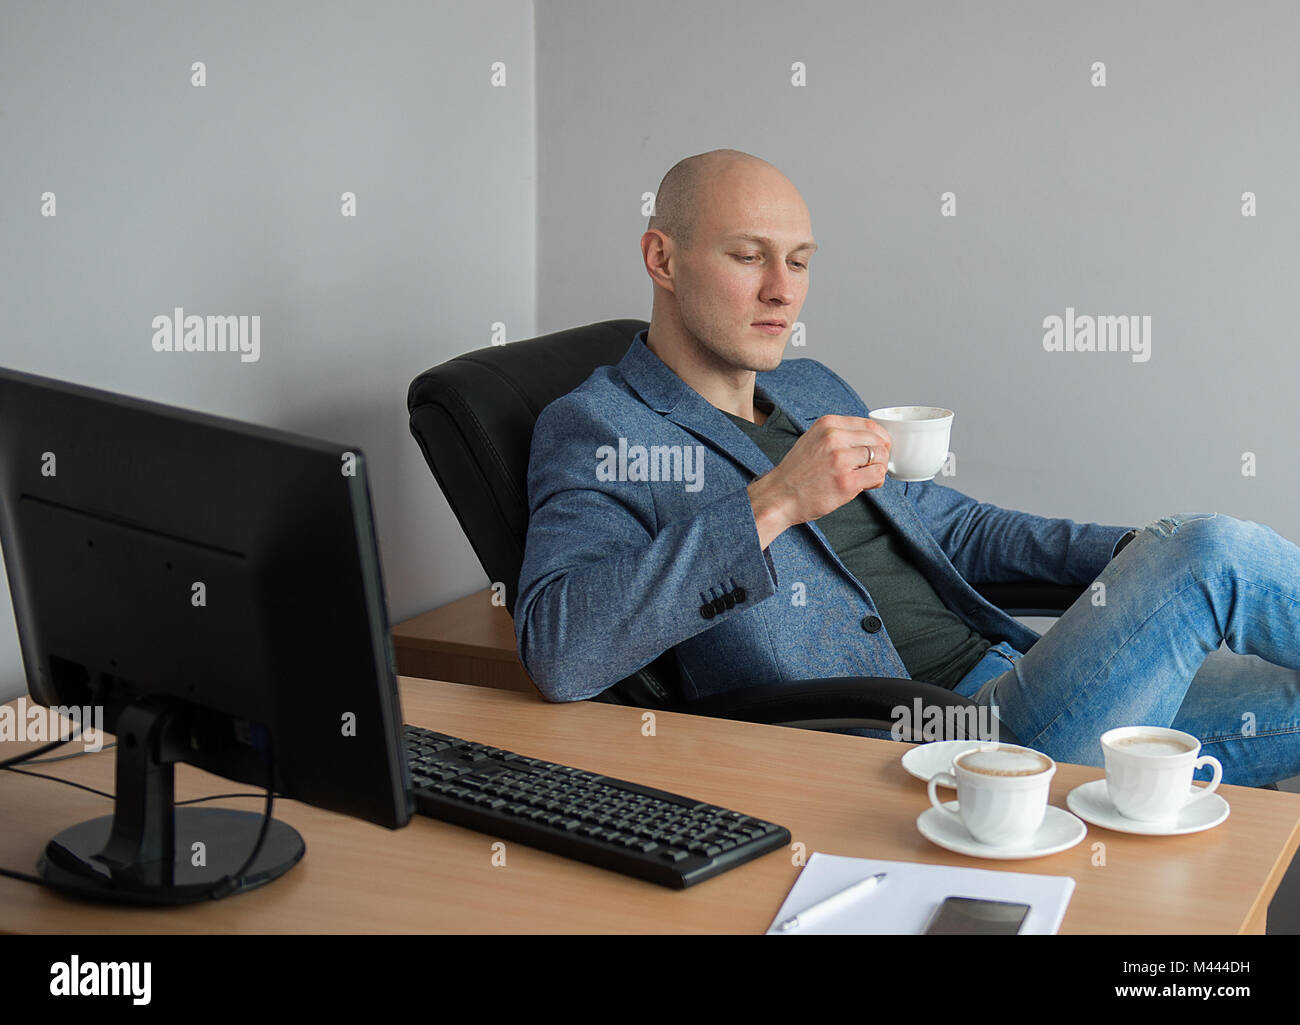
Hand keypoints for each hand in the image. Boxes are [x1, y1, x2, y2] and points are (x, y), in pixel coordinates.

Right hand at [748, 415, 891, 543]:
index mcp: (828, 424)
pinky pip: (877, 474)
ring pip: (881, 456)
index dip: (880, 438)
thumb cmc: (797, 473)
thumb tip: (870, 439)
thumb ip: (838, 435)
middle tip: (873, 466)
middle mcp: (834, 438)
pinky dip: (877, 481)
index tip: (879, 449)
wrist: (780, 496)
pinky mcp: (846, 481)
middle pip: (878, 440)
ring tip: (867, 476)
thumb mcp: (813, 440)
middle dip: (882, 454)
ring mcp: (840, 459)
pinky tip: (866, 485)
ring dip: (879, 468)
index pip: (870, 425)